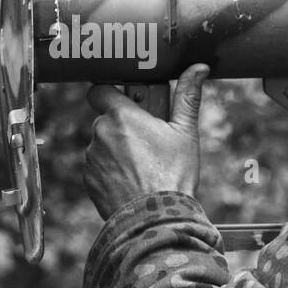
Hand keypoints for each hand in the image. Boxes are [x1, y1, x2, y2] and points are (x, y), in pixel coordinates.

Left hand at [84, 64, 209, 219]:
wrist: (156, 218)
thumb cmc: (173, 174)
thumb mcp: (185, 132)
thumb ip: (188, 96)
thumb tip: (198, 68)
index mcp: (121, 115)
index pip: (100, 90)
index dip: (111, 94)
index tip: (128, 102)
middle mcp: (100, 133)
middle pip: (106, 120)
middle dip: (123, 126)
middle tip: (148, 140)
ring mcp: (91, 158)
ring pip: (102, 144)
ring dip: (116, 149)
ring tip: (143, 165)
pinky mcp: (89, 180)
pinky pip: (98, 167)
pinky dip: (111, 170)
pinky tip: (132, 180)